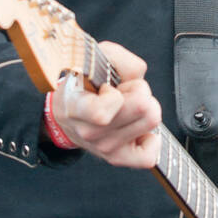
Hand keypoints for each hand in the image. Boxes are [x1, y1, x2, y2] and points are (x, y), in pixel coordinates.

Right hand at [48, 40, 161, 168]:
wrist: (66, 113)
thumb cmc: (83, 83)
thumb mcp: (94, 60)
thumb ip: (119, 59)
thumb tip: (138, 75)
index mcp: (76, 107)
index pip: (101, 113)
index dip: (115, 94)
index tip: (107, 88)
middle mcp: (89, 132)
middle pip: (143, 109)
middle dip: (138, 92)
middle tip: (123, 92)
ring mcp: (103, 148)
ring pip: (152, 121)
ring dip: (144, 108)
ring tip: (127, 107)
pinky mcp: (117, 158)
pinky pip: (149, 156)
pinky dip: (151, 139)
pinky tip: (138, 127)